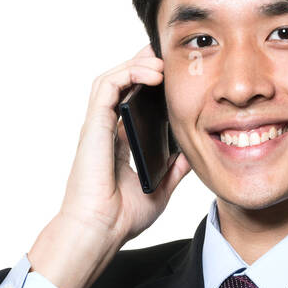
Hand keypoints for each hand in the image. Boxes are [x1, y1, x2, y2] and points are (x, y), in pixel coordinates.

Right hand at [27, 44, 190, 287]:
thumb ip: (174, 168)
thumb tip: (193, 153)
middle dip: (146, 61)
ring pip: (114, 76)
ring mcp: (99, 125)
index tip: (177, 72)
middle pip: (124, 81)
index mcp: (120, 140)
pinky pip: (107, 85)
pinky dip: (128, 72)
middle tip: (173, 55)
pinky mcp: (93, 125)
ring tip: (163, 62)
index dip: (152, 80)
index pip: (135, 98)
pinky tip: (152, 73)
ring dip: (139, 62)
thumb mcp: (161, 188)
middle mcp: (108, 128)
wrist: (100, 232)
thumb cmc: (122, 217)